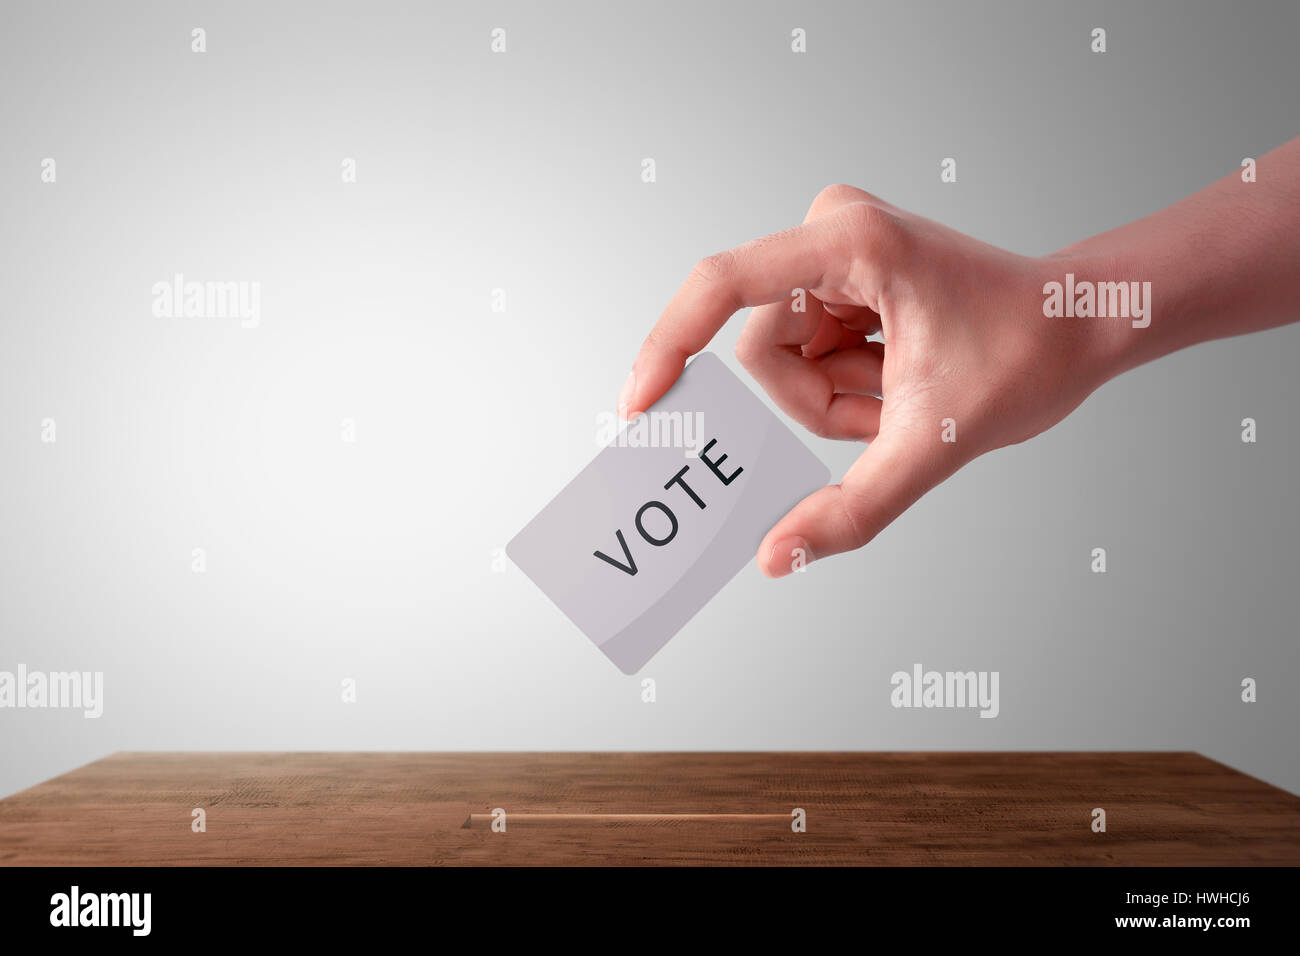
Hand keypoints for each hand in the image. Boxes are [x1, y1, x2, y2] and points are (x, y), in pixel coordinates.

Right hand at [619, 185, 1122, 576]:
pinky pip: (804, 353)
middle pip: (763, 351)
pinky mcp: (836, 275)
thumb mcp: (935, 443)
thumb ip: (852, 508)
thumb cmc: (1027, 357)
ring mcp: (831, 253)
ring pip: (781, 360)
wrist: (1082, 324)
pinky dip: (846, 388)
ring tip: (901, 395)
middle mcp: (831, 233)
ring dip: (837, 400)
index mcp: (851, 245)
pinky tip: (897, 379)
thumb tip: (773, 558)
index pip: (723, 284)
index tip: (640, 407)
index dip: (668, 345)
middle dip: (819, 404)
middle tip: (888, 410)